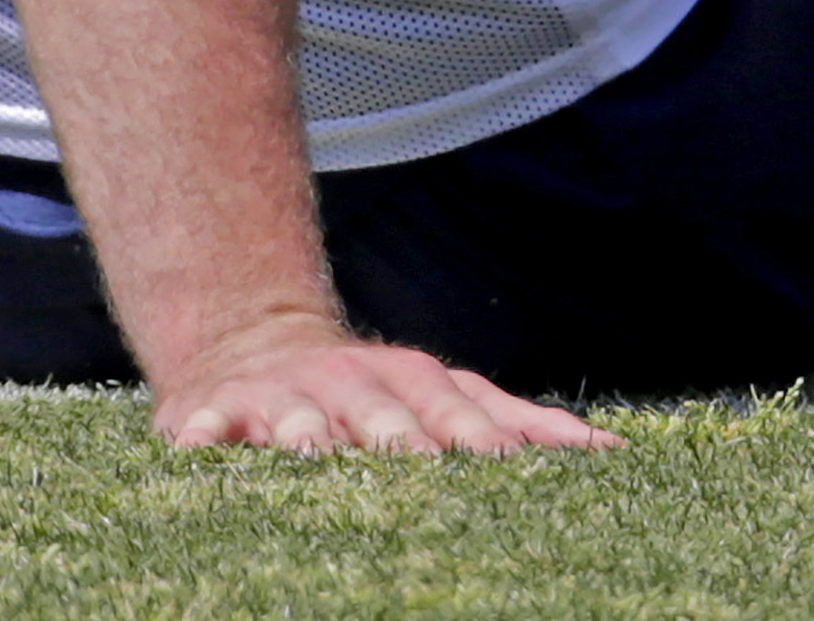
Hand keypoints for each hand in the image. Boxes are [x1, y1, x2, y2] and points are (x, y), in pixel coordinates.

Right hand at [156, 313, 618, 455]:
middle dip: (409, 436)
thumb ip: (514, 426)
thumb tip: (615, 452)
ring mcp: (291, 394)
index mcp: (419, 385)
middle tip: (427, 464)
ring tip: (309, 450)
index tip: (525, 463)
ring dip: (308, 430)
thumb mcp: (439, 404)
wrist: (256, 348)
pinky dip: (204, 433)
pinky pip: (211, 423)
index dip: (498, 433)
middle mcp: (361, 382)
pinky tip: (197, 445)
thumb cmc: (373, 402)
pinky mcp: (221, 410)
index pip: (467, 409)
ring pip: (304, 413)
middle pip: (390, 410)